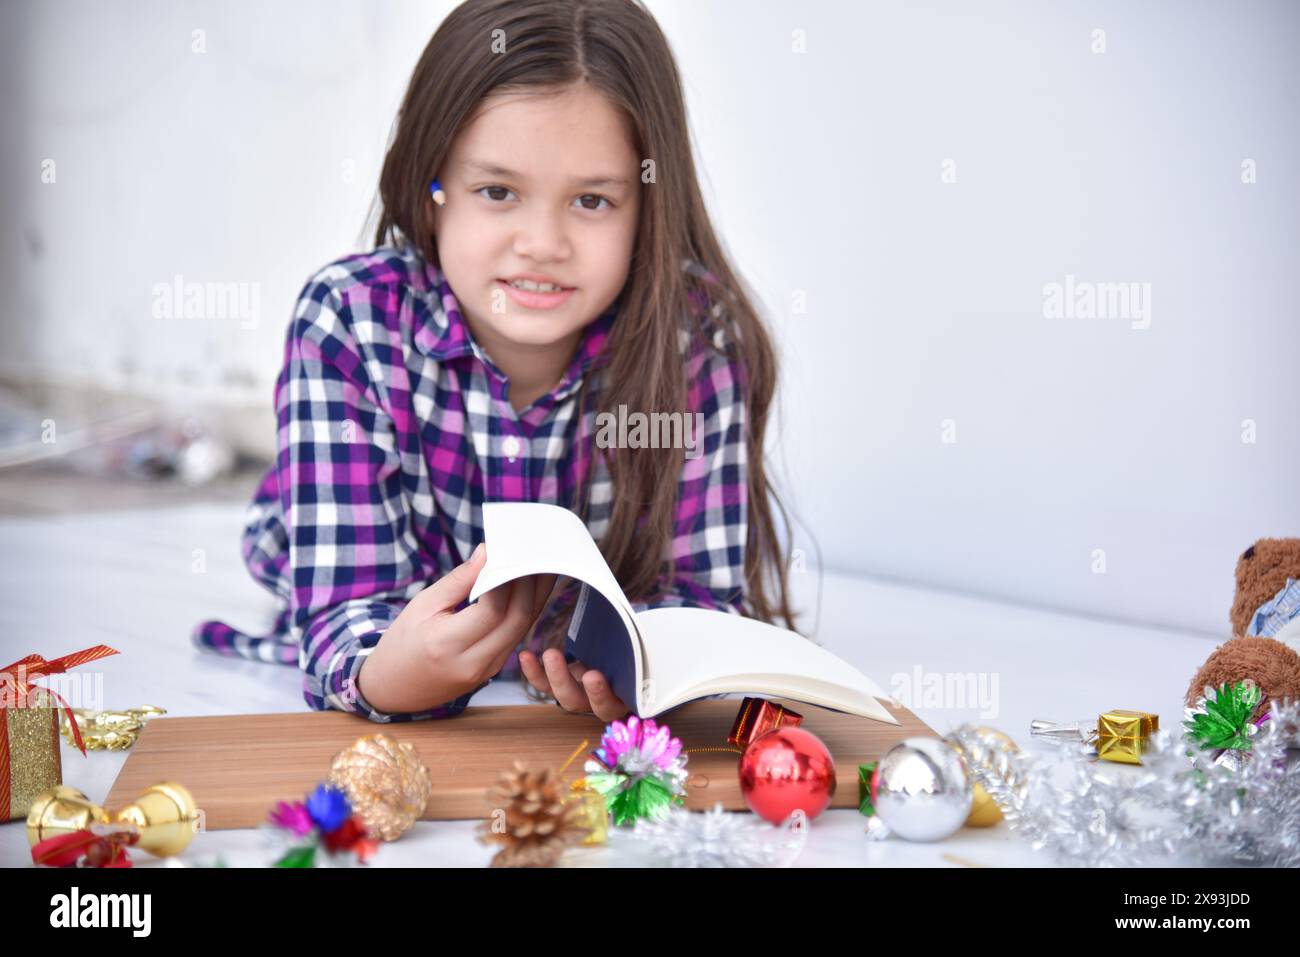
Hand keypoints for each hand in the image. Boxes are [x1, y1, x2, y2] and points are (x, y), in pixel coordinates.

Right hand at [358, 543, 556, 713]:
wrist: (395, 688)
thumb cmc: (403, 642)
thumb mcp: (423, 605)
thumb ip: (459, 580)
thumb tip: (488, 552)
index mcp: (446, 644)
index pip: (492, 609)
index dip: (507, 579)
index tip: (511, 553)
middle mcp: (472, 663)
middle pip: (516, 620)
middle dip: (530, 585)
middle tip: (535, 555)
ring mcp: (486, 672)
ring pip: (522, 629)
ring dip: (535, 597)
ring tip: (539, 567)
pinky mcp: (493, 671)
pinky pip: (516, 637)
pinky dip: (525, 611)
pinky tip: (529, 590)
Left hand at [518, 646, 630, 722]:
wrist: (624, 642)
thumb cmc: (638, 645)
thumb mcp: (640, 644)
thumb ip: (639, 643)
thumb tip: (654, 626)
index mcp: (628, 698)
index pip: (614, 705)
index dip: (602, 694)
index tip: (593, 674)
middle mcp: (604, 702)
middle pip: (583, 703)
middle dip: (568, 682)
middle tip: (556, 657)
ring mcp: (583, 695)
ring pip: (564, 696)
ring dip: (550, 676)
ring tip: (548, 653)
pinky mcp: (564, 686)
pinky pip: (546, 686)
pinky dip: (535, 672)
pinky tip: (525, 656)